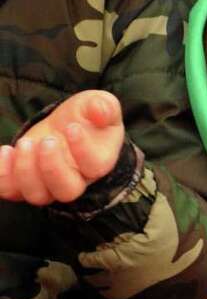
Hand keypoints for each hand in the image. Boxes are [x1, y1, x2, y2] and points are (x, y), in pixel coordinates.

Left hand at [0, 92, 125, 205]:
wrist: (66, 125)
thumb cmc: (87, 117)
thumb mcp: (98, 103)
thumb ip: (104, 105)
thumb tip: (101, 110)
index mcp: (99, 161)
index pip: (95, 166)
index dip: (83, 150)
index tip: (72, 127)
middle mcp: (75, 179)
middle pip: (66, 190)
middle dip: (52, 167)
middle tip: (46, 140)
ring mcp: (48, 185)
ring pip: (38, 194)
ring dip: (26, 171)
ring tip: (25, 143)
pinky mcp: (24, 184)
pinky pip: (11, 191)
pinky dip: (4, 176)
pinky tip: (6, 151)